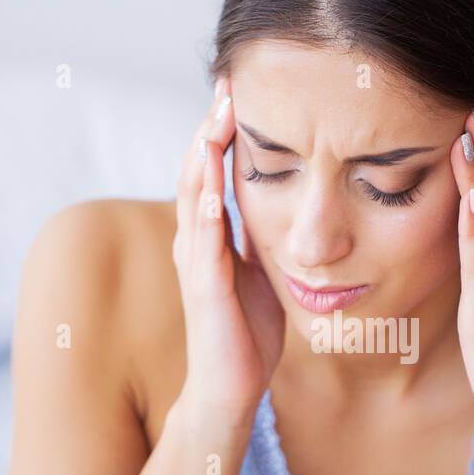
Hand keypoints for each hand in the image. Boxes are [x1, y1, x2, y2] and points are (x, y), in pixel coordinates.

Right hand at [172, 78, 284, 425]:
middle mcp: (194, 243)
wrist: (230, 389)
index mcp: (209, 236)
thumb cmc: (246, 334)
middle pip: (196, 172)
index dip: (222, 132)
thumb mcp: (258, 272)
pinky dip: (206, 213)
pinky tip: (215, 186)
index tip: (238, 92)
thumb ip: (258, 237)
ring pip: (193, 199)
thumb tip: (280, 201)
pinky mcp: (204, 292)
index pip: (211, 171)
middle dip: (210, 129)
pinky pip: (203, 246)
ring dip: (204, 158)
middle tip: (226, 86)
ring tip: (217, 119)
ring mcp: (195, 266)